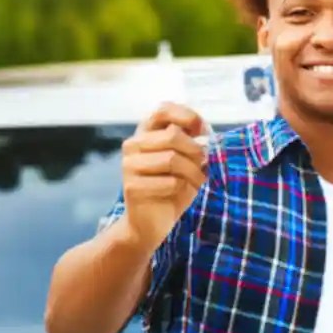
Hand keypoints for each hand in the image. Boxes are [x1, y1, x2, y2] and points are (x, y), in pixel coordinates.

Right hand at [120, 103, 207, 252]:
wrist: (150, 223)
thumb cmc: (171, 187)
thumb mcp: (185, 161)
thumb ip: (190, 142)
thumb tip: (203, 133)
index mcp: (145, 133)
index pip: (163, 110)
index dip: (186, 116)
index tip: (201, 131)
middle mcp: (133, 145)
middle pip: (173, 136)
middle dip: (195, 152)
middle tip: (202, 166)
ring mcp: (129, 165)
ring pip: (173, 159)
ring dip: (192, 173)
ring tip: (195, 183)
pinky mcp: (131, 186)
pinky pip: (169, 183)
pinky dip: (182, 190)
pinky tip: (179, 196)